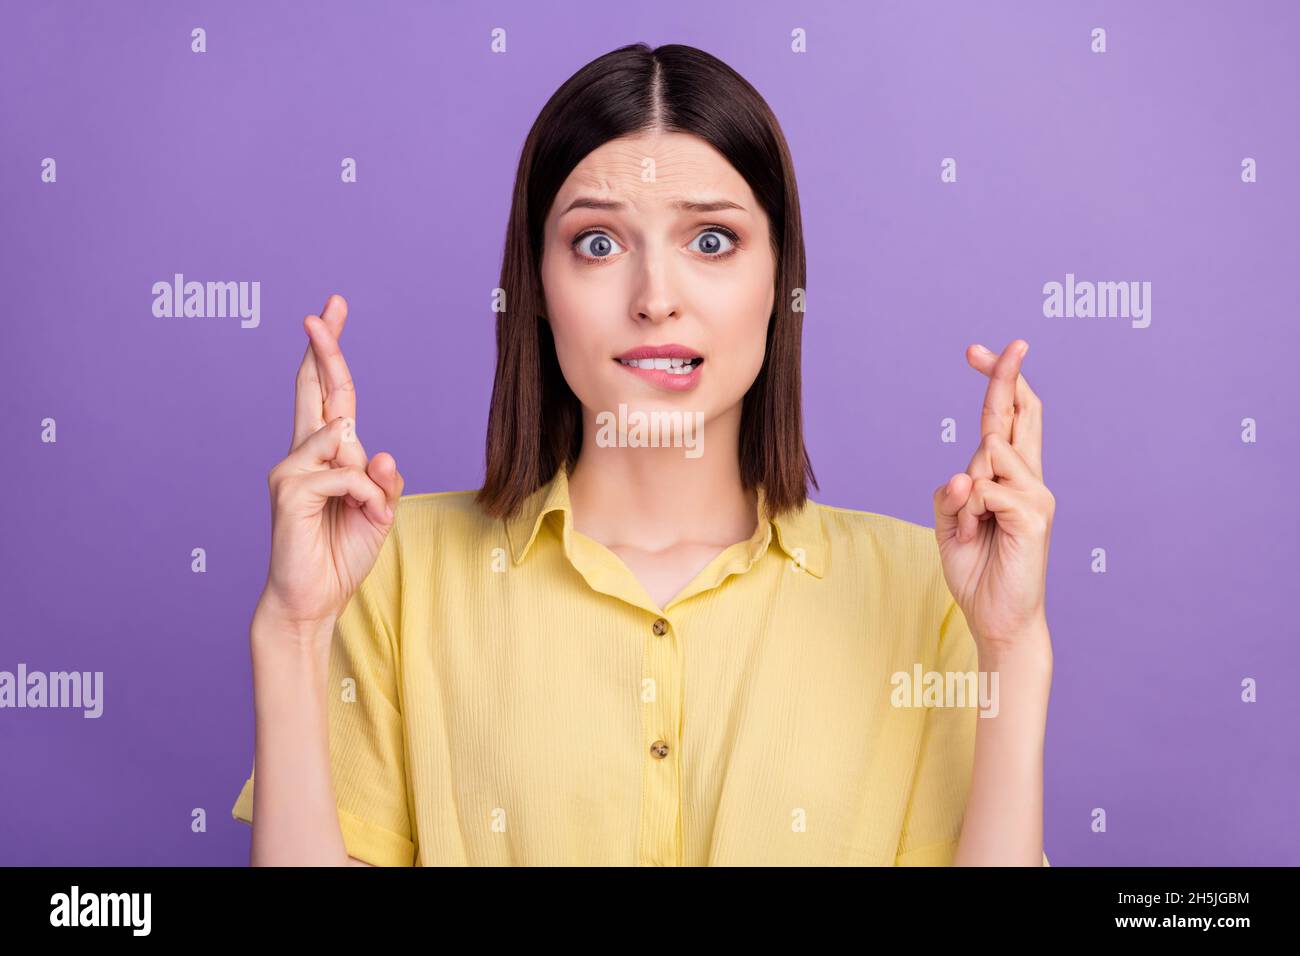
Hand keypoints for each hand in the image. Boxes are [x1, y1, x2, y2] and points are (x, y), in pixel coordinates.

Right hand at [259, 294, 404, 634]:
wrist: (312, 600)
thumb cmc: (340, 554)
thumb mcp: (379, 513)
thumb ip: (384, 482)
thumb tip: (378, 452)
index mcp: (324, 454)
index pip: (328, 394)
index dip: (329, 353)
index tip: (331, 310)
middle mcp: (301, 454)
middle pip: (315, 390)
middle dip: (324, 347)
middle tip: (327, 306)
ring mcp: (290, 469)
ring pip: (346, 442)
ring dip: (371, 483)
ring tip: (365, 514)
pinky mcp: (288, 490)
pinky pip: (345, 474)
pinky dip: (365, 498)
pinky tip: (358, 518)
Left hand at [933, 340, 1053, 650]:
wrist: (998, 618)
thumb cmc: (976, 568)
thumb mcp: (949, 525)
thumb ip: (951, 494)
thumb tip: (964, 475)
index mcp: (1011, 476)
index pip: (1007, 418)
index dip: (998, 382)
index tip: (980, 350)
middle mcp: (1030, 478)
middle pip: (1017, 414)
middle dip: (1002, 377)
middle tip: (984, 346)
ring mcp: (1036, 495)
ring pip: (987, 455)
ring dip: (965, 492)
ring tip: (970, 529)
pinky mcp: (1034, 515)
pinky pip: (986, 489)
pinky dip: (969, 511)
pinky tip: (976, 535)